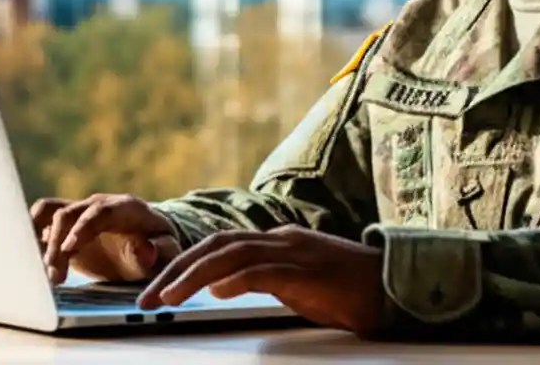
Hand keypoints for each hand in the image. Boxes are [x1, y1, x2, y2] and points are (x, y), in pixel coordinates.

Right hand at [29, 194, 180, 284]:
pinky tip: (31, 261)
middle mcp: (98, 205)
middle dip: (57, 243)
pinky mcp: (66, 225)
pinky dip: (32, 237)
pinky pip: (41, 221)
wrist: (149, 242)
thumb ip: (161, 251)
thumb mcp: (168, 252)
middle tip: (54, 276)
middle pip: (69, 213)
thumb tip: (145, 250)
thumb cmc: (160, 247)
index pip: (100, 211)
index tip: (68, 249)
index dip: (82, 228)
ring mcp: (80, 212)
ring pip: (49, 212)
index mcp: (125, 208)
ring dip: (39, 238)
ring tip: (41, 269)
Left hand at [137, 225, 388, 336]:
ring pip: (232, 255)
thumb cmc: (347, 290)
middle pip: (216, 245)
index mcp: (275, 241)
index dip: (183, 263)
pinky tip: (216, 292)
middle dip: (175, 270)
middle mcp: (280, 239)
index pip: (218, 245)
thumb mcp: (294, 284)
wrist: (393, 287)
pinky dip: (237, 280)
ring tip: (166, 299)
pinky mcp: (309, 272)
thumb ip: (259, 279)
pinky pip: (266, 272)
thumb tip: (220, 286)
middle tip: (146, 299)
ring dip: (193, 277)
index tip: (156, 288)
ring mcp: (295, 252)